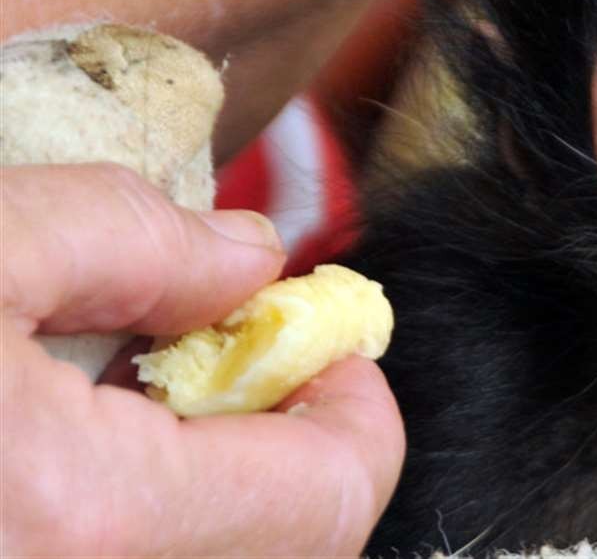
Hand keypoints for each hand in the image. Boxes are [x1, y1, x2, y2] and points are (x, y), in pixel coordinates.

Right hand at [1, 164, 403, 556]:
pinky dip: (142, 505)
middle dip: (286, 437)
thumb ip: (133, 239)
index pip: (333, 497)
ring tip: (137, 392)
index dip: (356, 408)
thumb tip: (249, 258)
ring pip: (214, 554)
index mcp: (89, 514)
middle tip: (231, 358)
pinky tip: (70, 441)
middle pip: (287, 541)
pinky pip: (141, 558)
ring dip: (218, 474)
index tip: (322, 340)